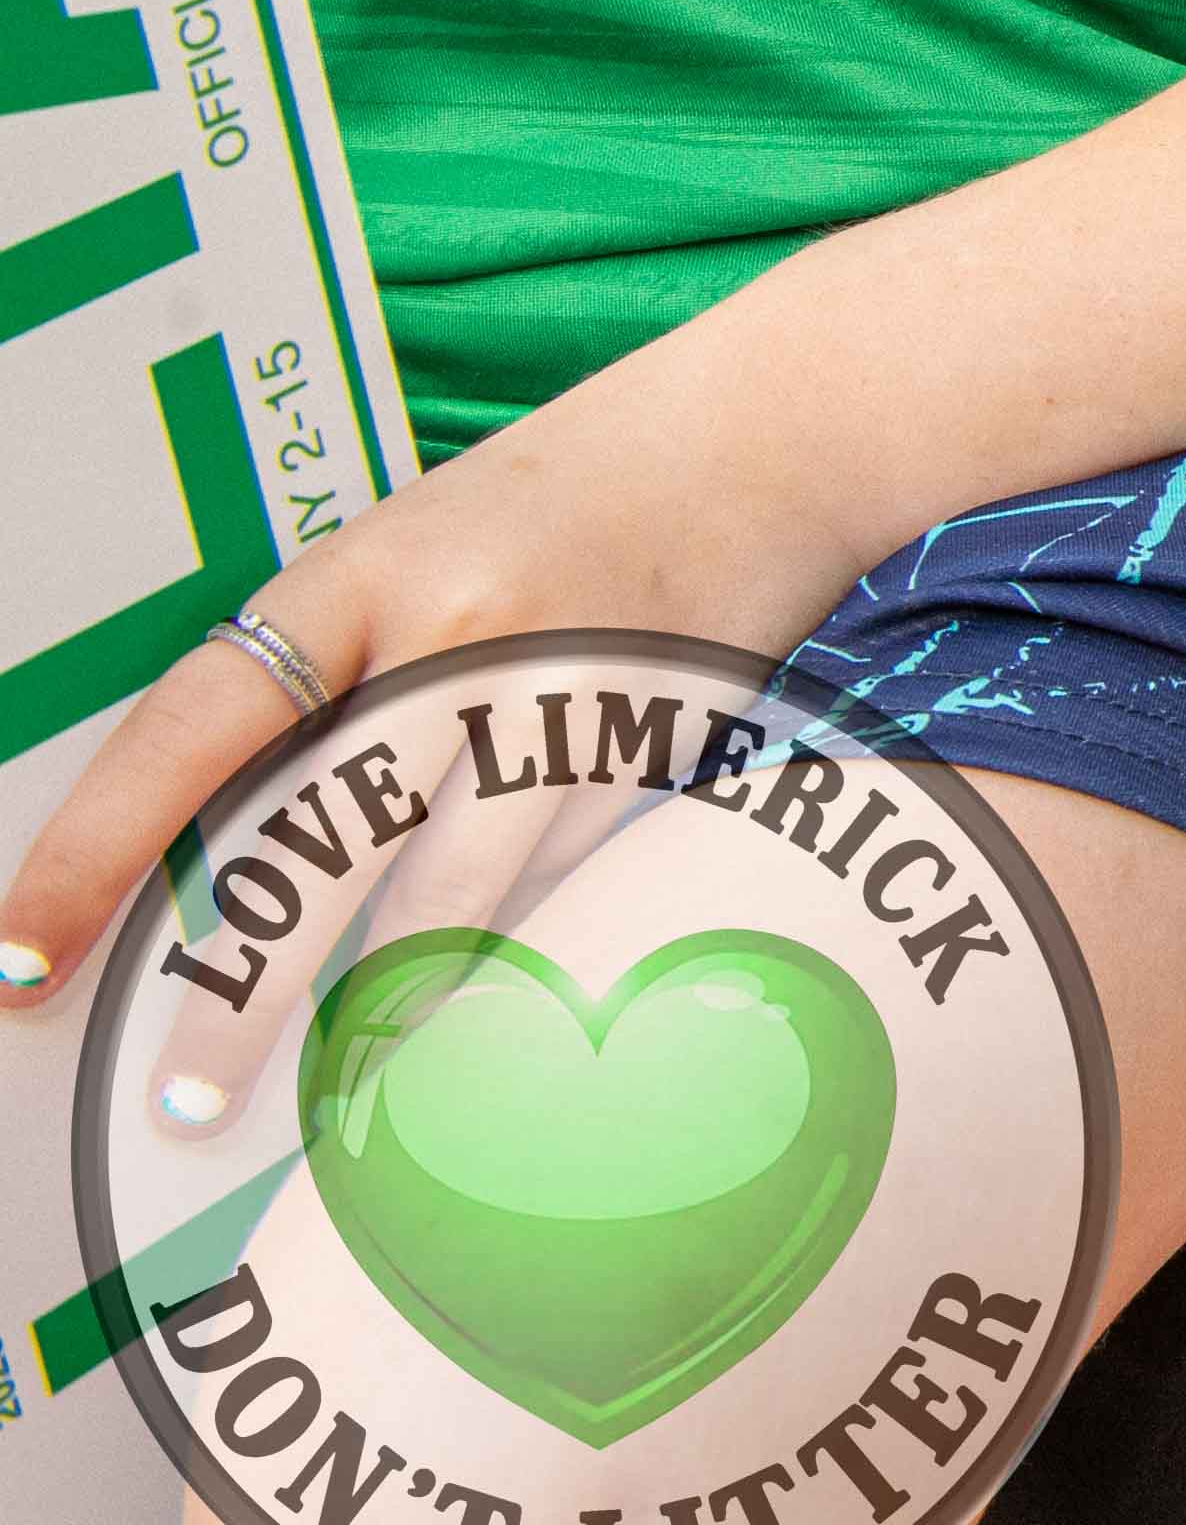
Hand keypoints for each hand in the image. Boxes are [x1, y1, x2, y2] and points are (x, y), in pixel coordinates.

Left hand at [0, 356, 879, 1029]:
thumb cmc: (557, 505)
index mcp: (358, 576)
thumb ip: (331, 689)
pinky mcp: (654, 743)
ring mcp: (564, 691)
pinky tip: (499, 971)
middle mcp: (455, 632)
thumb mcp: (408, 560)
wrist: (772, 430)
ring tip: (357, 1082)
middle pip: (322, 843)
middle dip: (245, 990)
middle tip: (187, 1094)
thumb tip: (234, 870)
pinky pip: (560, 874)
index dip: (90, 855)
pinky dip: (516, 930)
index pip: (190, 734)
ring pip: (454, 890)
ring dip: (394, 997)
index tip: (19, 961)